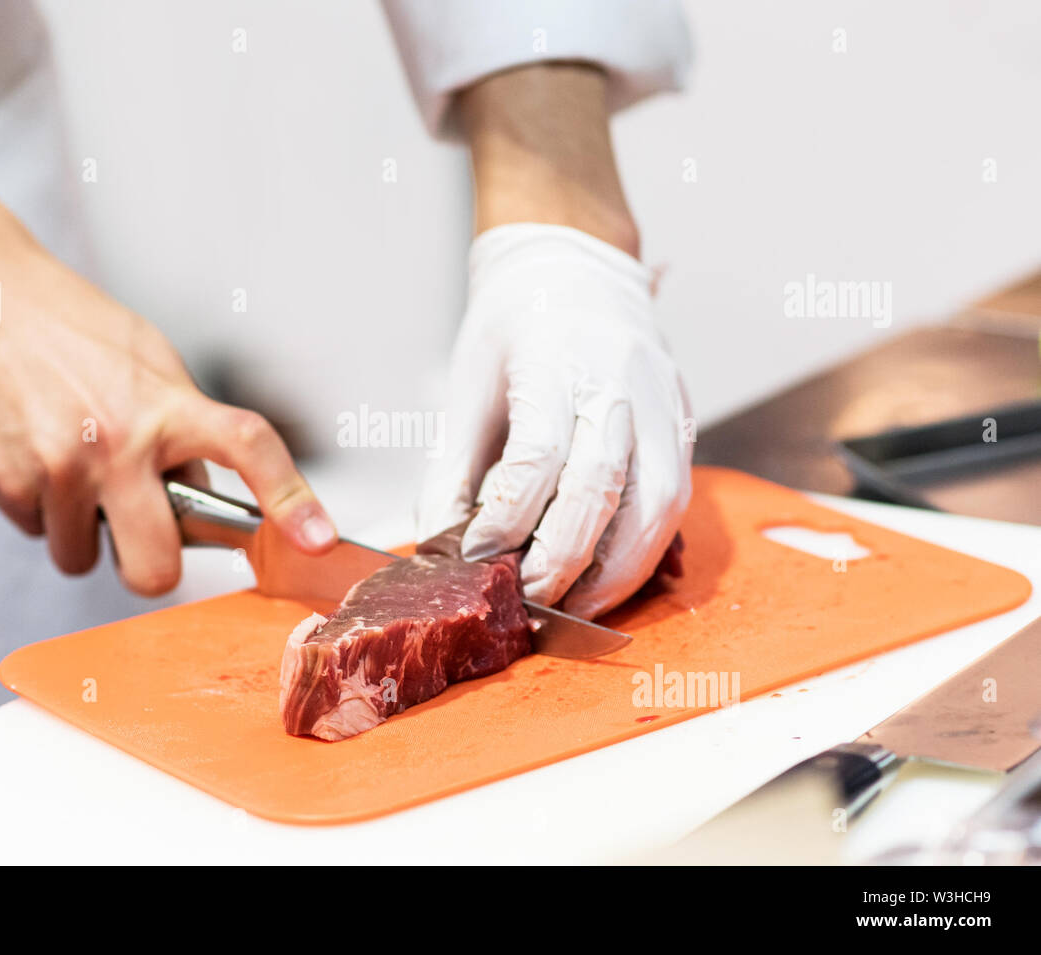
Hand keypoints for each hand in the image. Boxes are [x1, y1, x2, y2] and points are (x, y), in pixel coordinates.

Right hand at [0, 91, 335, 596]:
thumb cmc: (65, 326)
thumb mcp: (146, 361)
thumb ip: (181, 428)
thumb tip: (199, 498)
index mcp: (168, 405)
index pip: (248, 448)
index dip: (291, 498)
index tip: (319, 540)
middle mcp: (119, 442)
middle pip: (156, 568)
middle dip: (149, 565)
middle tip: (137, 535)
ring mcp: (60, 468)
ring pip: (82, 558)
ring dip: (78, 529)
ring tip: (64, 463)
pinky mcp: (4, 483)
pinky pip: (35, 534)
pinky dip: (34, 508)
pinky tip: (28, 453)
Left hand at [416, 223, 691, 618]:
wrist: (573, 267)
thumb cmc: (512, 326)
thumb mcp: (465, 387)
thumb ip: (450, 469)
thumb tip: (440, 546)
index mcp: (555, 361)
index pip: (540, 454)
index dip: (507, 516)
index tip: (476, 553)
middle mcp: (620, 381)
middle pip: (603, 488)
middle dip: (563, 559)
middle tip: (527, 600)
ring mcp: (663, 400)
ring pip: (658, 505)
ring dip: (618, 570)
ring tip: (574, 605)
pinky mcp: (684, 420)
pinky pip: (677, 498)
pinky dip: (645, 548)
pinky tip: (608, 575)